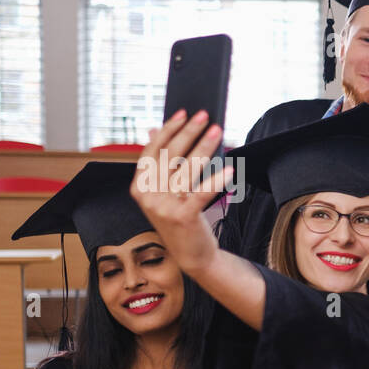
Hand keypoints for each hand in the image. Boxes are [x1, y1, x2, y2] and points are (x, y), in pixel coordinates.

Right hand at [133, 109, 228, 276]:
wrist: (191, 255)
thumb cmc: (181, 218)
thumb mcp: (165, 192)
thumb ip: (159, 164)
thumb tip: (153, 131)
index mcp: (139, 185)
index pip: (153, 150)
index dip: (169, 129)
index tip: (183, 113)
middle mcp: (148, 195)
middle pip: (170, 156)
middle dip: (189, 132)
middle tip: (205, 116)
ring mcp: (163, 207)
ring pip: (186, 170)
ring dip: (204, 148)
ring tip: (218, 132)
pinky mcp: (182, 217)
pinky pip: (201, 193)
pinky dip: (215, 180)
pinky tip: (229, 167)